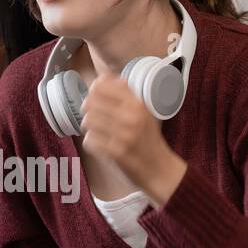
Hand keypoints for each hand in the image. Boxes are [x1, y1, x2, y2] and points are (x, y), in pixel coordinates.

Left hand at [79, 72, 187, 205]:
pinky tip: (99, 144)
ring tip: (97, 130)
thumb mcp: (144, 112)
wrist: (159, 169)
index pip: (103, 85)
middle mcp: (131, 116)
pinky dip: (91, 143)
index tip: (95, 95)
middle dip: (88, 109)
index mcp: (137, 103)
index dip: (94, 88)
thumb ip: (125, 96)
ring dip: (88, 126)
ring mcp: (123, 135)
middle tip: (93, 115)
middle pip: (91, 102)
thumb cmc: (148, 139)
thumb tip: (102, 78)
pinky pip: (89, 140)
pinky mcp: (116, 153)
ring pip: (88, 121)